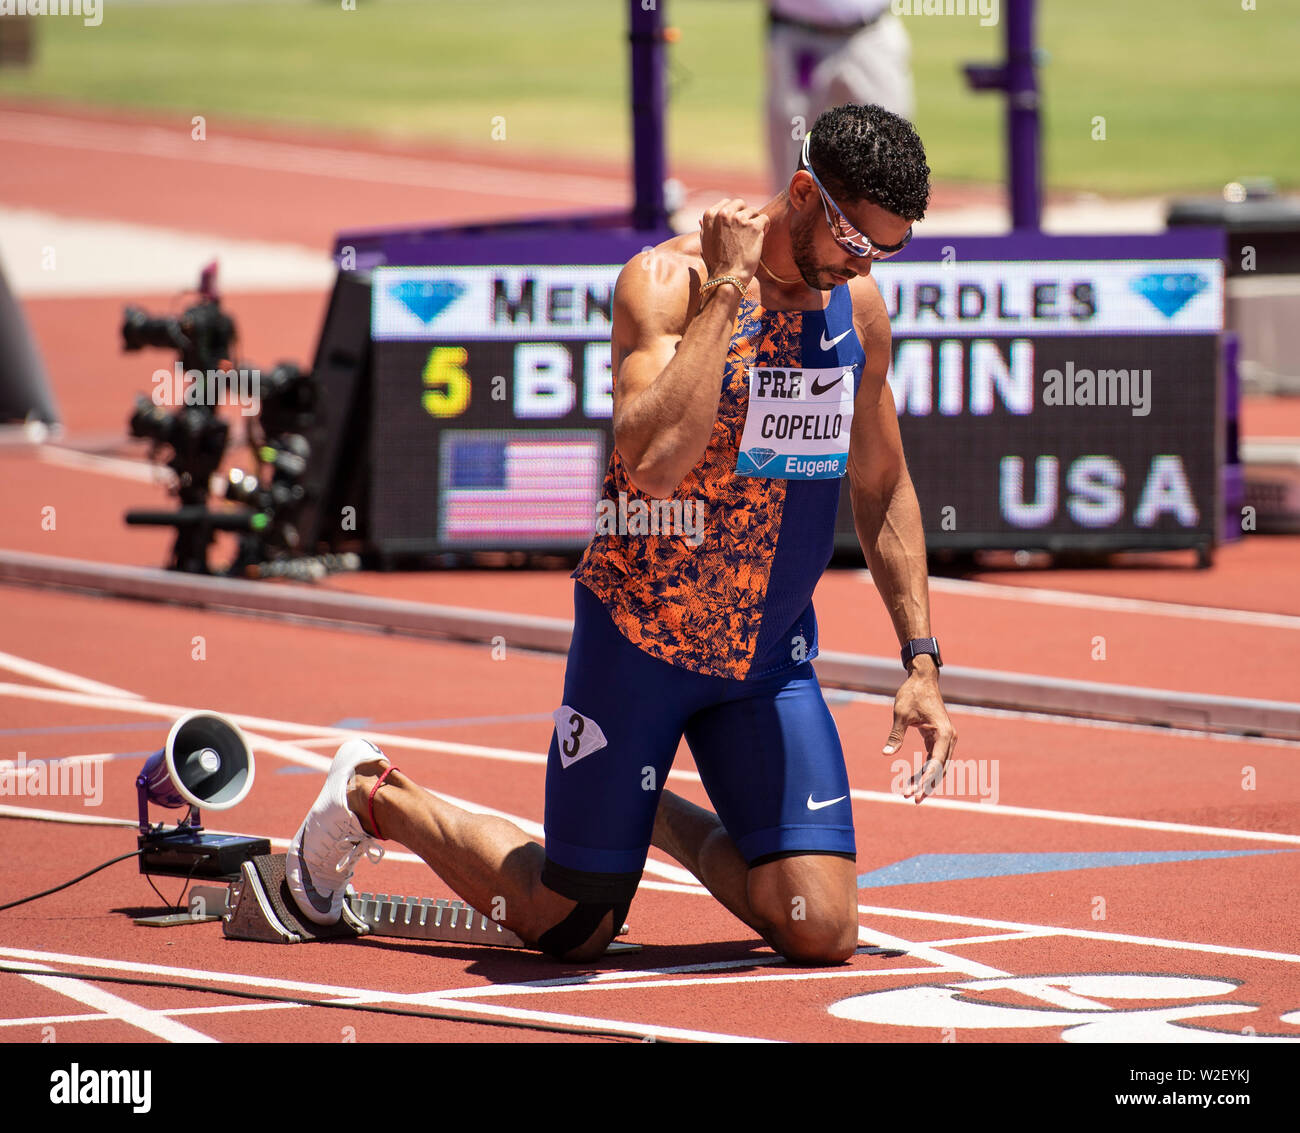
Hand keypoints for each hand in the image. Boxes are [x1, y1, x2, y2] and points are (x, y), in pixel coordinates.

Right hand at [698, 198, 768, 287]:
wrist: (727, 277)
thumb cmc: (715, 263)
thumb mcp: (704, 243)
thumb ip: (705, 228)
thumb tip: (700, 221)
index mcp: (710, 214)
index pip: (727, 203)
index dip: (734, 213)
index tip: (736, 225)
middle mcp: (724, 213)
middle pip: (741, 203)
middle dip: (745, 214)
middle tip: (746, 230)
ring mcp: (740, 219)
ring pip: (753, 211)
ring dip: (755, 222)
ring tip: (752, 237)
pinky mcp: (754, 226)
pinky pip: (764, 218)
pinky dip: (765, 227)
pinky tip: (761, 237)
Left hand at [882, 662, 956, 804]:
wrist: (922, 679)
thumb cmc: (912, 694)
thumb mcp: (901, 714)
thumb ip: (896, 735)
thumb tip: (887, 753)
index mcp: (944, 733)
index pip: (935, 763)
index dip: (925, 781)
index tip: (915, 793)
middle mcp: (949, 738)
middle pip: (940, 769)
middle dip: (927, 785)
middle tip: (913, 800)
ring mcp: (946, 739)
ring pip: (937, 766)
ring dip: (925, 780)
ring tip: (909, 794)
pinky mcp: (939, 738)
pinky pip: (933, 759)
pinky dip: (924, 770)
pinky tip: (912, 781)